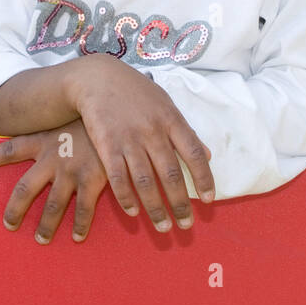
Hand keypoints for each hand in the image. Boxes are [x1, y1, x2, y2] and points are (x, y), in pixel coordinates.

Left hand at [0, 119, 107, 243]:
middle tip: (8, 225)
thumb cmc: (89, 114)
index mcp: (43, 140)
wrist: (118, 114)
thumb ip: (36, 120)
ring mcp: (72, 170)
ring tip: (40, 239)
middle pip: (25, 189)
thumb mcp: (61, 115)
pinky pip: (84, 209)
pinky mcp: (93, 179)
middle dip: (15, 209)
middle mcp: (53, 157)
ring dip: (46, 226)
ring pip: (53, 206)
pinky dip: (80, 225)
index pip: (9, 149)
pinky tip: (77, 237)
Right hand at [69, 56, 214, 232]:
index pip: (194, 154)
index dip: (203, 179)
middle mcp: (152, 131)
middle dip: (180, 204)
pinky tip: (133, 212)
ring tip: (163, 227)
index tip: (208, 200)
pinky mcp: (106, 145)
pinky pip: (118, 178)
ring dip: (155, 209)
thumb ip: (185, 130)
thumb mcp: (165, 103)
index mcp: (171, 119)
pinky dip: (126, 198)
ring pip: (145, 182)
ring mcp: (129, 139)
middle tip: (186, 226)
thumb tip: (207, 155)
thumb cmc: (134, 91)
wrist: (96, 77)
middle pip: (170, 174)